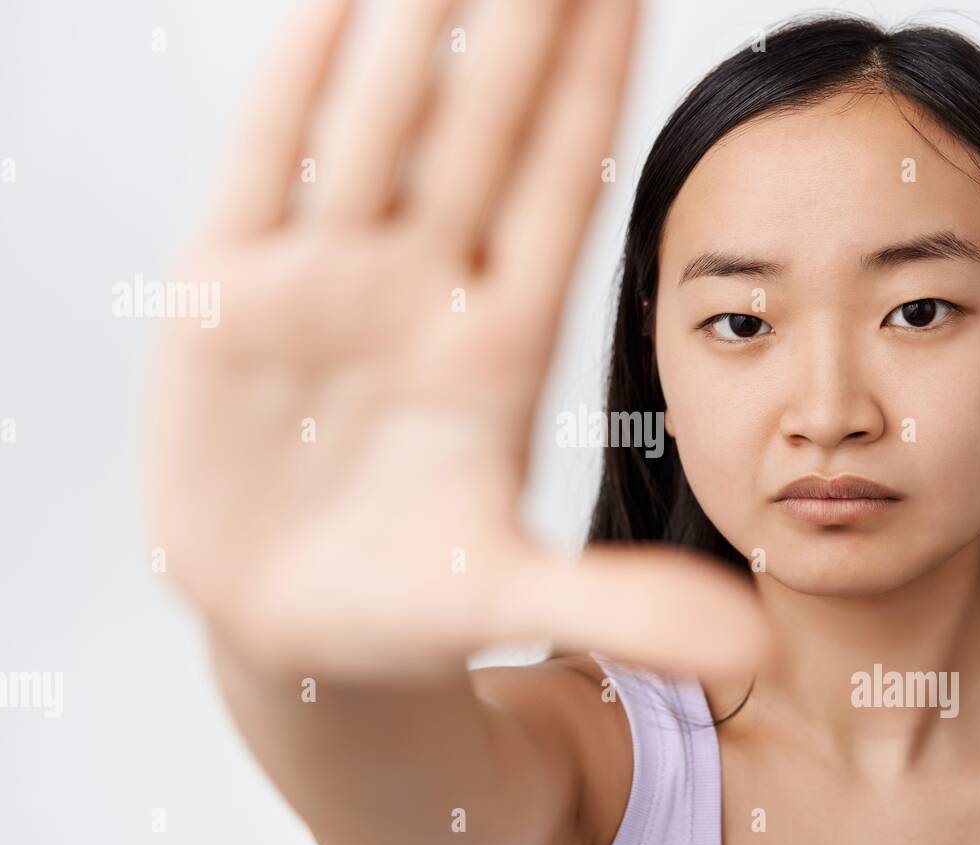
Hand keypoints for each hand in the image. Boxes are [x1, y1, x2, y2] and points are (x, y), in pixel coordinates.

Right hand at [145, 0, 771, 683]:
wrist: (293, 637)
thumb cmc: (406, 612)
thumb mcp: (514, 599)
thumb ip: (626, 609)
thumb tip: (752, 647)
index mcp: (499, 344)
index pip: (560, 184)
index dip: (594, 84)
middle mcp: (421, 290)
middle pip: (485, 128)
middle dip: (524, 24)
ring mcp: (324, 283)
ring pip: (380, 123)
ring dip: (419, 26)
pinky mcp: (227, 297)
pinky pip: (268, 165)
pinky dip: (299, 84)